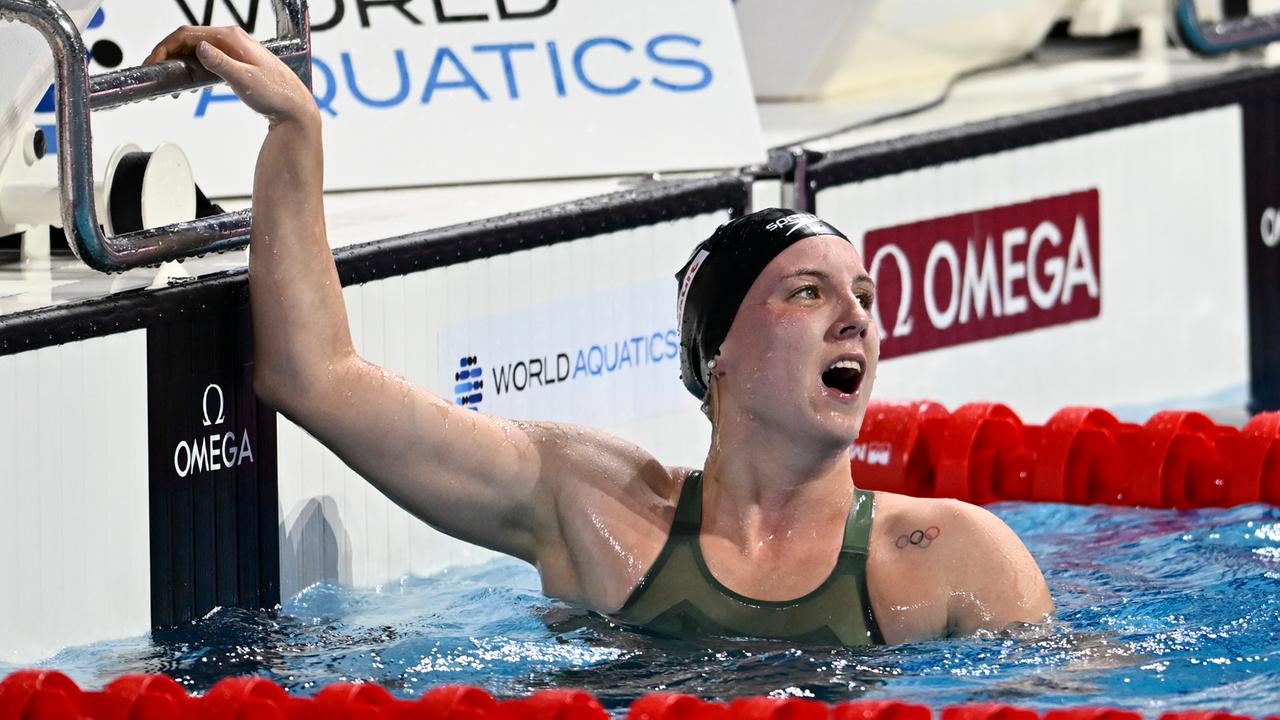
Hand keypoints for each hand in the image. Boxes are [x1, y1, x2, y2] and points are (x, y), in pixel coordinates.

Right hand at [145, 25, 315, 124]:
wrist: (295, 107)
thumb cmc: (276, 94)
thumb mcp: (245, 80)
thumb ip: (221, 64)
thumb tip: (200, 48)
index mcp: (231, 38)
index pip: (187, 34)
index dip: (165, 47)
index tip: (153, 63)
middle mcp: (231, 39)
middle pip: (188, 39)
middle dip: (167, 54)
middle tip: (154, 73)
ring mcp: (234, 49)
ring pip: (196, 48)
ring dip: (178, 60)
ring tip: (167, 81)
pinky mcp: (236, 60)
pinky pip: (207, 57)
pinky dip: (192, 66)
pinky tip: (187, 81)